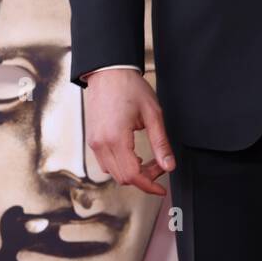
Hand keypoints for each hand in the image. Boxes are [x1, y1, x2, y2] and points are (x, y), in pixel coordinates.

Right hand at [83, 68, 175, 196]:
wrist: (108, 72)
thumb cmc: (130, 88)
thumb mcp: (153, 114)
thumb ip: (161, 143)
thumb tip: (169, 166)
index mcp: (116, 138)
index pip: (132, 175)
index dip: (149, 185)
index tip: (161, 188)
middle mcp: (101, 144)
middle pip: (122, 177)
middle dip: (144, 178)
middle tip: (160, 165)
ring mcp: (94, 142)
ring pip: (113, 173)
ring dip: (132, 172)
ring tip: (148, 160)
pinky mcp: (92, 139)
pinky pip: (105, 163)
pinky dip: (121, 165)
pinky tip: (134, 156)